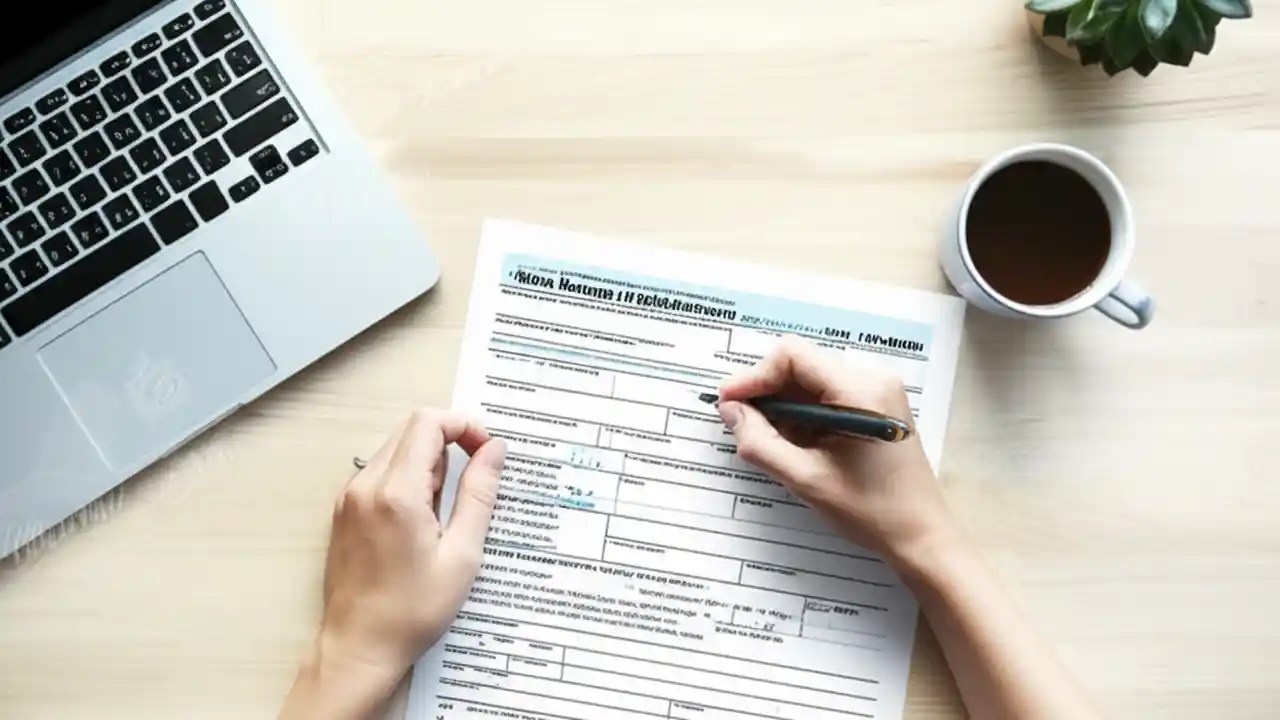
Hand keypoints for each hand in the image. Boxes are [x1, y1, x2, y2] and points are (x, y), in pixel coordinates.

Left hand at [280, 409, 506, 719]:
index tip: (485, 451)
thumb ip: (479, 495)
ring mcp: (350, 497)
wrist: (358, 647)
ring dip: (427, 463)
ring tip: (444, 513)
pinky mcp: (344, 510)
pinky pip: (379, 473)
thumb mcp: (462, 555)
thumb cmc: (412, 611)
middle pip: (411, 429)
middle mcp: (366, 485)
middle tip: (470, 484)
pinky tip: (421, 521)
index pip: (429, 422)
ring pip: (395, 449)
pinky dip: (407, 479)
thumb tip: (494, 451)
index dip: (464, 425)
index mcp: (397, 493)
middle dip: (448, 442)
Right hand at [717, 336, 956, 560]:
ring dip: (784, 407)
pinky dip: (804, 416)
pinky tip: (796, 445)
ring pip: (811, 381)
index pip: (793, 356)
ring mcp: (878, 391)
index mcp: (860, 390)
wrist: (922, 535)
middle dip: (766, 393)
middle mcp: (872, 379)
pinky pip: (827, 396)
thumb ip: (760, 442)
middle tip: (742, 426)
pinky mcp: (876, 406)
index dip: (754, 376)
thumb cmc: (871, 511)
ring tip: (770, 443)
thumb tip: (730, 411)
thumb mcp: (806, 479)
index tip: (729, 403)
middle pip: (801, 366)